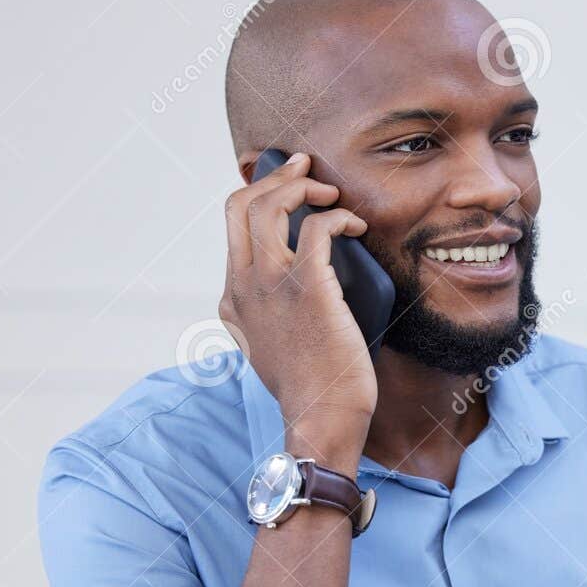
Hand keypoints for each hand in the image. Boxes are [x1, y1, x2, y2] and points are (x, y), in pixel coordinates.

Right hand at [219, 152, 374, 455]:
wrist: (321, 417)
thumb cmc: (312, 388)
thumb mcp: (275, 348)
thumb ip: (275, 315)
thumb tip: (305, 287)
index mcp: (233, 299)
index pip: (231, 227)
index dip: (258, 196)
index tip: (286, 187)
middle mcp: (243, 286)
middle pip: (240, 203)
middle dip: (274, 176)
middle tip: (306, 169)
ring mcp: (271, 285)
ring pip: (269, 205)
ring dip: (302, 187)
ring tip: (330, 194)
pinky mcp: (308, 288)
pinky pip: (315, 228)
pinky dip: (336, 216)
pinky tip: (354, 225)